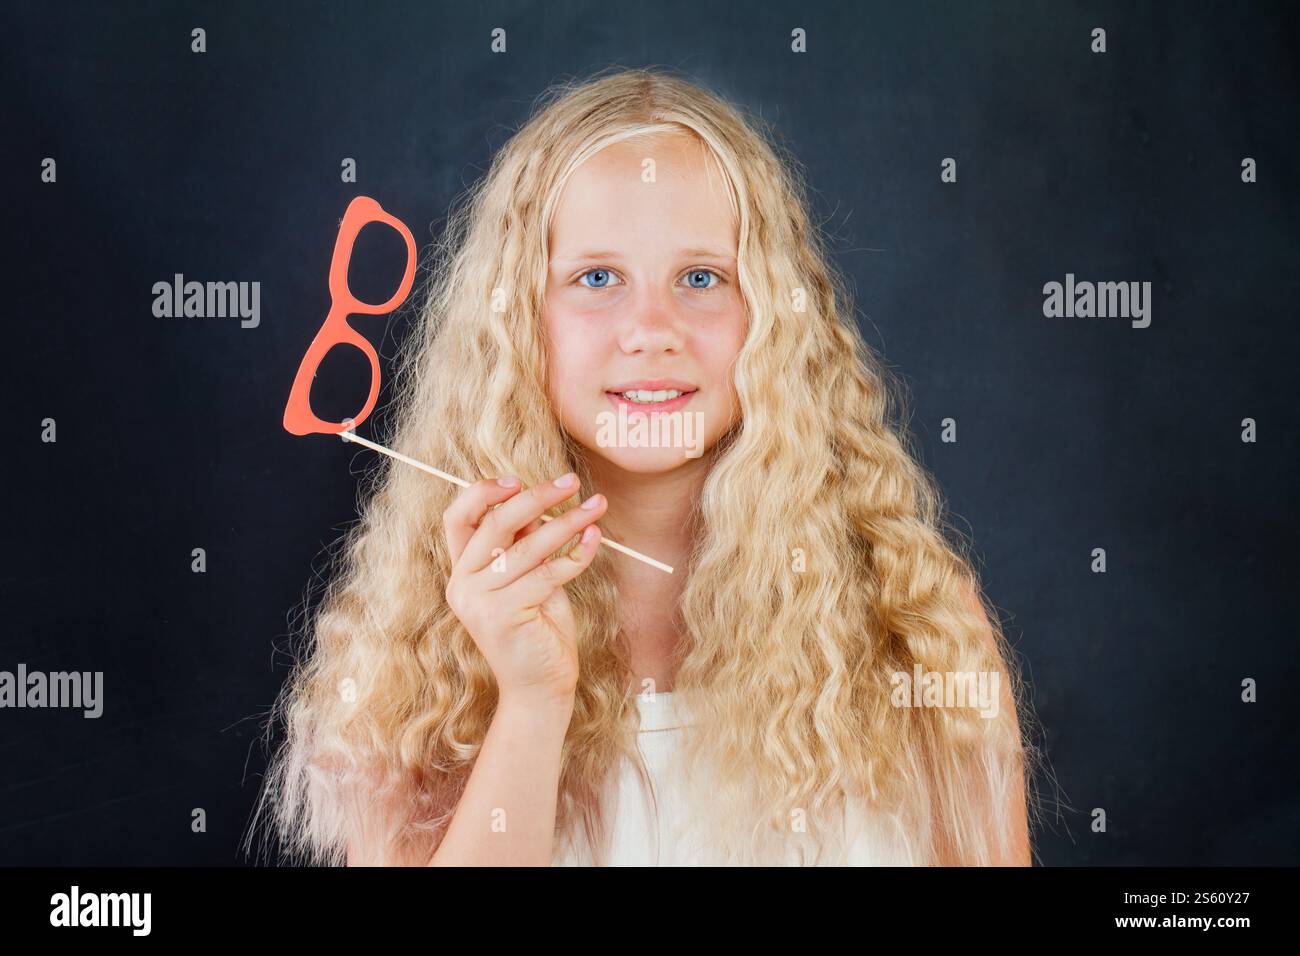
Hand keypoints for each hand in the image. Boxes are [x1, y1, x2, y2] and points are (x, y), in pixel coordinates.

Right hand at [441, 473, 606, 703]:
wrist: (541, 688)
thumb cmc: (539, 629)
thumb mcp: (528, 578)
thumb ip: (523, 544)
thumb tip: (540, 497)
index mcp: (462, 571)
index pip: (457, 517)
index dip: (483, 492)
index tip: (519, 479)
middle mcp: (462, 585)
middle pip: (496, 524)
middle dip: (537, 497)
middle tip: (573, 482)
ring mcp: (479, 602)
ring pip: (528, 548)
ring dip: (568, 522)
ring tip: (597, 507)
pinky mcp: (503, 617)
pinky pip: (547, 574)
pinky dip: (576, 555)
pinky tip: (595, 540)